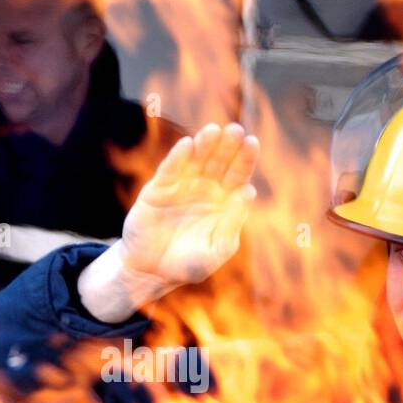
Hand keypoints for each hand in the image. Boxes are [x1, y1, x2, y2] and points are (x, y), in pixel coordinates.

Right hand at [79, 123, 259, 321]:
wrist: (151, 272)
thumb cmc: (189, 264)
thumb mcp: (215, 251)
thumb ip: (231, 225)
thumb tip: (248, 192)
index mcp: (224, 201)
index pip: (238, 175)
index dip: (245, 158)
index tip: (251, 143)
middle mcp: (205, 188)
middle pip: (219, 162)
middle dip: (227, 146)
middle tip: (234, 130)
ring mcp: (182, 186)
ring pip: (196, 160)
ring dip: (204, 144)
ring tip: (212, 132)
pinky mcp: (158, 189)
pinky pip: (170, 170)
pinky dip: (178, 157)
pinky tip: (187, 145)